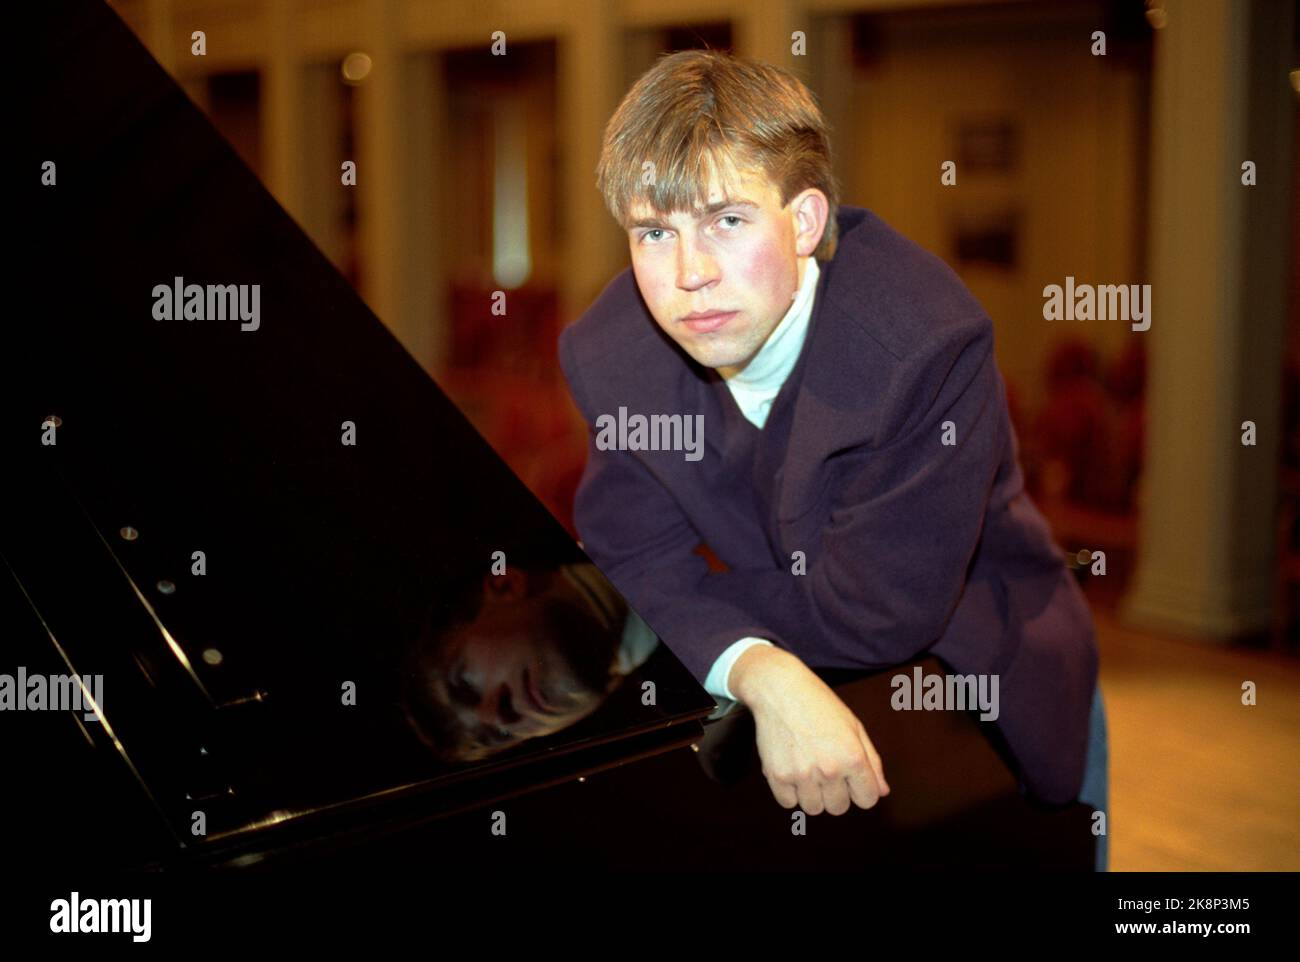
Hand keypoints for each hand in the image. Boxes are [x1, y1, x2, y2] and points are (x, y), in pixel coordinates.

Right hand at [730, 646, 890, 814]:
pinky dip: (789, 792)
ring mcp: (802, 774)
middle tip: (824, 768)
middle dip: (835, 793)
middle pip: (839, 808)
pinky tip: (791, 769)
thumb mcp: (854, 726)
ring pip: (813, 808)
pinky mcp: (777, 775)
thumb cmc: (820, 704)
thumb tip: (882, 792)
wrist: (780, 689)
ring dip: (812, 794)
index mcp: (853, 757)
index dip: (860, 789)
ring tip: (807, 767)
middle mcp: (829, 769)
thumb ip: (872, 762)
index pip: (868, 800)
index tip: (850, 776)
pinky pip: (788, 803)